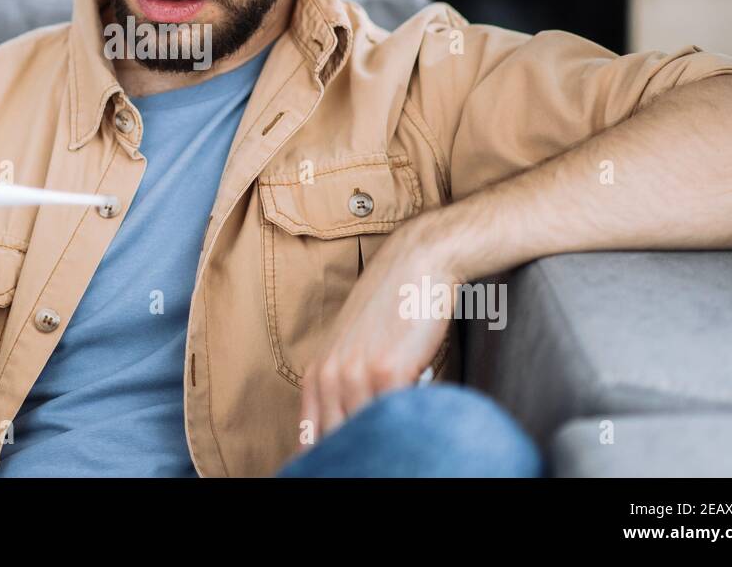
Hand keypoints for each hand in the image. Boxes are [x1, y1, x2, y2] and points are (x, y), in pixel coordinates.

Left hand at [296, 218, 460, 448]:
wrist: (416, 264)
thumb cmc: (391, 307)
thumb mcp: (353, 347)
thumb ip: (343, 388)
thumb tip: (348, 434)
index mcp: (317, 374)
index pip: (311, 439)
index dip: (328, 460)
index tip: (347, 468)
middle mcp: (329, 376)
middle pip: (336, 441)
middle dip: (359, 455)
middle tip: (379, 460)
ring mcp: (356, 375)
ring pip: (366, 434)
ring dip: (387, 444)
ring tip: (405, 449)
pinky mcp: (387, 372)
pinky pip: (394, 418)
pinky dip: (408, 428)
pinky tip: (420, 425)